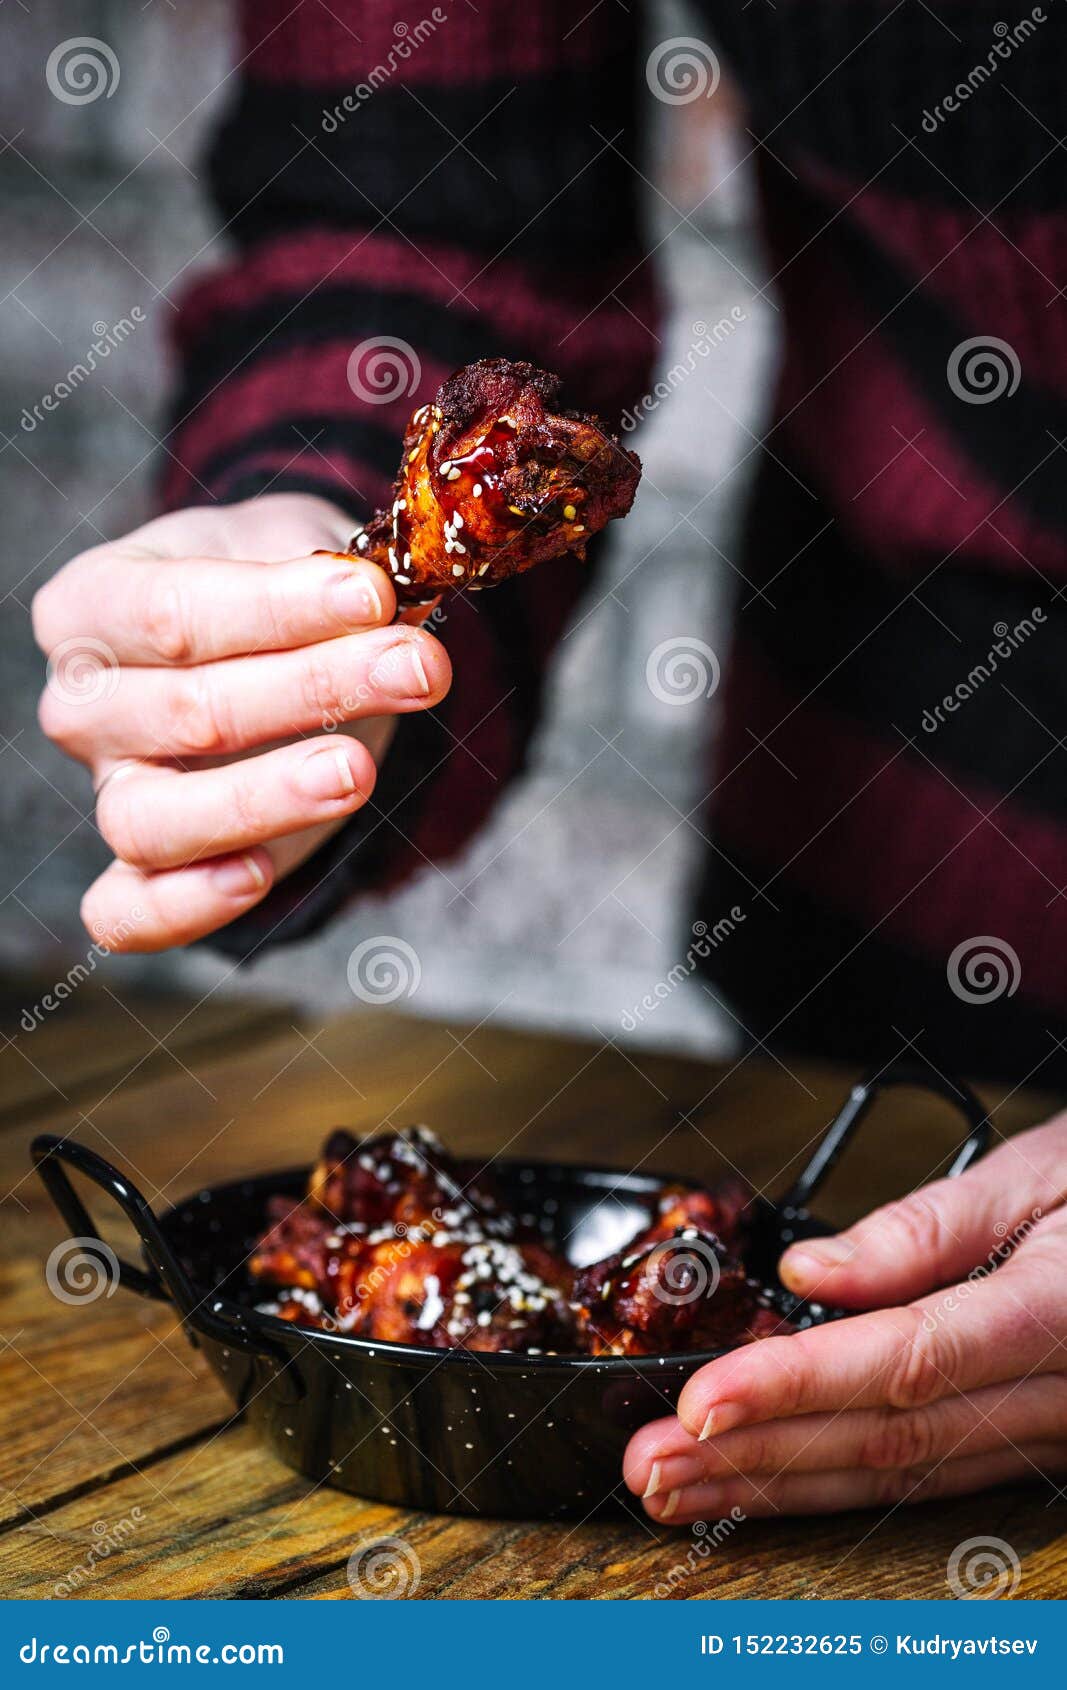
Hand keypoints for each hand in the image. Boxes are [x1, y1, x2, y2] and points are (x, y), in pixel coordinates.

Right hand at [33, 494, 450, 950]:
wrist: (277, 650)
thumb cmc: (274, 594)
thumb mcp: (294, 551)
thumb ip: (322, 574)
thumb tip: (379, 603)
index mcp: (93, 605)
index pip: (168, 611)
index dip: (276, 608)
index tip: (375, 599)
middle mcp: (82, 703)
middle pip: (182, 711)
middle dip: (312, 690)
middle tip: (414, 669)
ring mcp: (108, 790)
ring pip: (154, 820)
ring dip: (263, 798)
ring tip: (357, 772)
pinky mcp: (139, 869)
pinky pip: (128, 911)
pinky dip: (185, 904)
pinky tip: (257, 876)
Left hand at [624, 1115, 1066, 1519]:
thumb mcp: (1044, 1173)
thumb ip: (927, 1227)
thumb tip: (811, 1271)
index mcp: (1059, 1313)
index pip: (906, 1361)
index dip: (796, 1386)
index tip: (703, 1397)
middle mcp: (1056, 1395)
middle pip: (886, 1438)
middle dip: (757, 1456)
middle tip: (650, 1462)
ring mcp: (1047, 1433)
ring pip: (898, 1477)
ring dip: (777, 1486)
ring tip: (677, 1484)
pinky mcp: (1031, 1444)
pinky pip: (926, 1477)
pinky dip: (834, 1485)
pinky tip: (761, 1483)